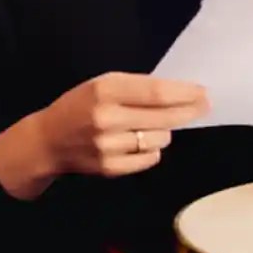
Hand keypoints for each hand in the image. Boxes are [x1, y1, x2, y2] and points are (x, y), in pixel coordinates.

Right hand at [0, 72, 207, 197]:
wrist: (48, 140)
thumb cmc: (80, 105)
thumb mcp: (103, 85)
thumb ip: (137, 88)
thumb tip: (181, 93)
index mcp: (105, 90)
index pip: (156, 92)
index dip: (184, 93)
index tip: (203, 92)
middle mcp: (107, 117)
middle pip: (164, 116)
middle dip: (189, 111)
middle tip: (204, 106)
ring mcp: (108, 145)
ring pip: (160, 139)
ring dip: (164, 131)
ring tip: (150, 125)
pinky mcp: (110, 167)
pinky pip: (150, 158)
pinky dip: (152, 150)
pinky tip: (140, 142)